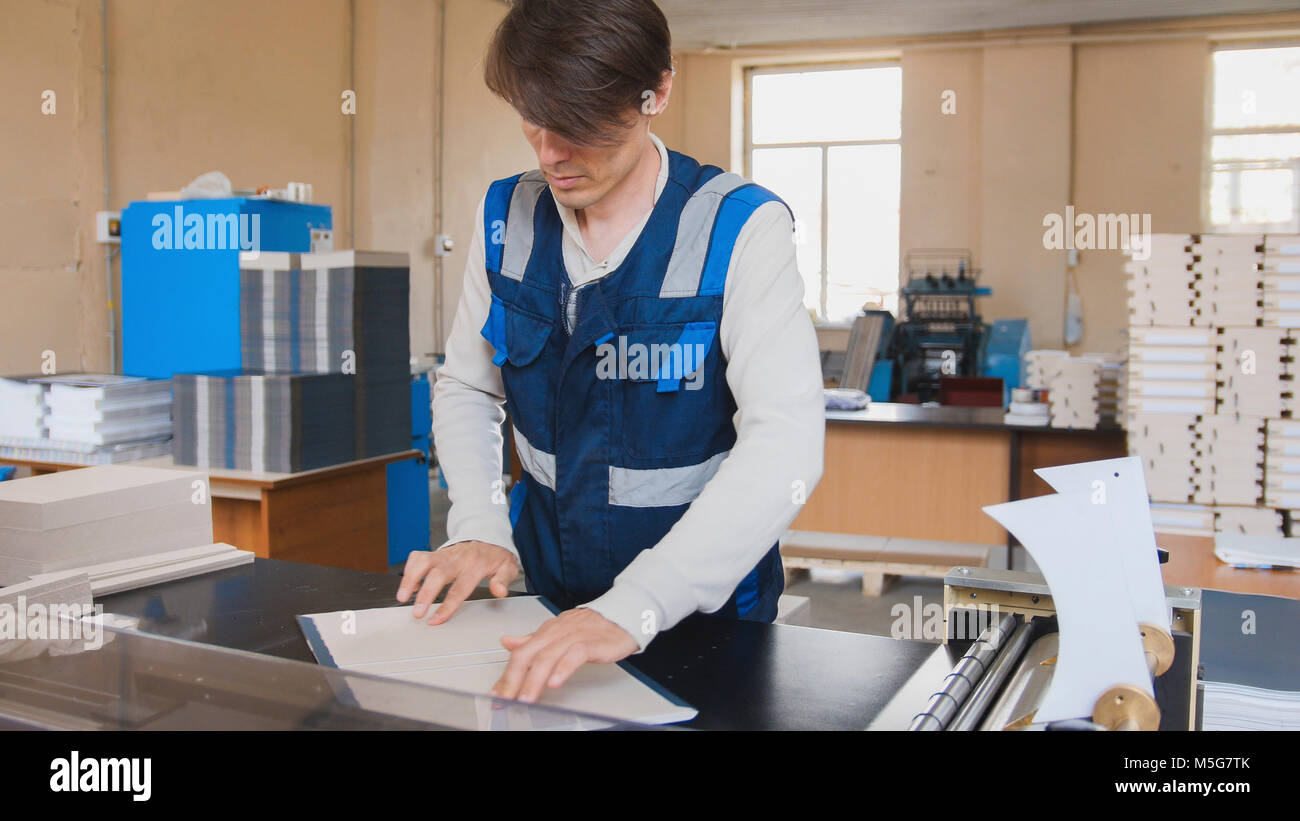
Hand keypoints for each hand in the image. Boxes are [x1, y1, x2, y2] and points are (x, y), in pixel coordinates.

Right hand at [396, 541, 519, 624]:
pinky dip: (410, 570)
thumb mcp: (508, 567)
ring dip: (410, 579)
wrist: (487, 538)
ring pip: (422, 562)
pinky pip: (418, 557)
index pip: (459, 588)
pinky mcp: (435, 553)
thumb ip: (504, 580)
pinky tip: (409, 586)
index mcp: (475, 566)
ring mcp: (444, 554)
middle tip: (416, 612)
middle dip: (425, 594)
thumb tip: (500, 592)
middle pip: (438, 575)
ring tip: (402, 597)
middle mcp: (457, 560)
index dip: (446, 606)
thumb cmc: (495, 557)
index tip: (434, 620)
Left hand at [491, 608, 638, 702]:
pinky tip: (555, 682)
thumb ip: (532, 640)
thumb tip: (507, 642)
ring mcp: (573, 637)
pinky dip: (563, 669)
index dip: (507, 675)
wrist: (622, 616)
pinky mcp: (592, 643)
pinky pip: (574, 655)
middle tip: (505, 699)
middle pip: (529, 655)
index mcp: (546, 631)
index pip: (520, 654)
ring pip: (548, 657)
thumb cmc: (591, 627)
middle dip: (514, 679)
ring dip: (534, 680)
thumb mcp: (557, 632)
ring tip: (525, 698)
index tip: (496, 694)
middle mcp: (556, 633)